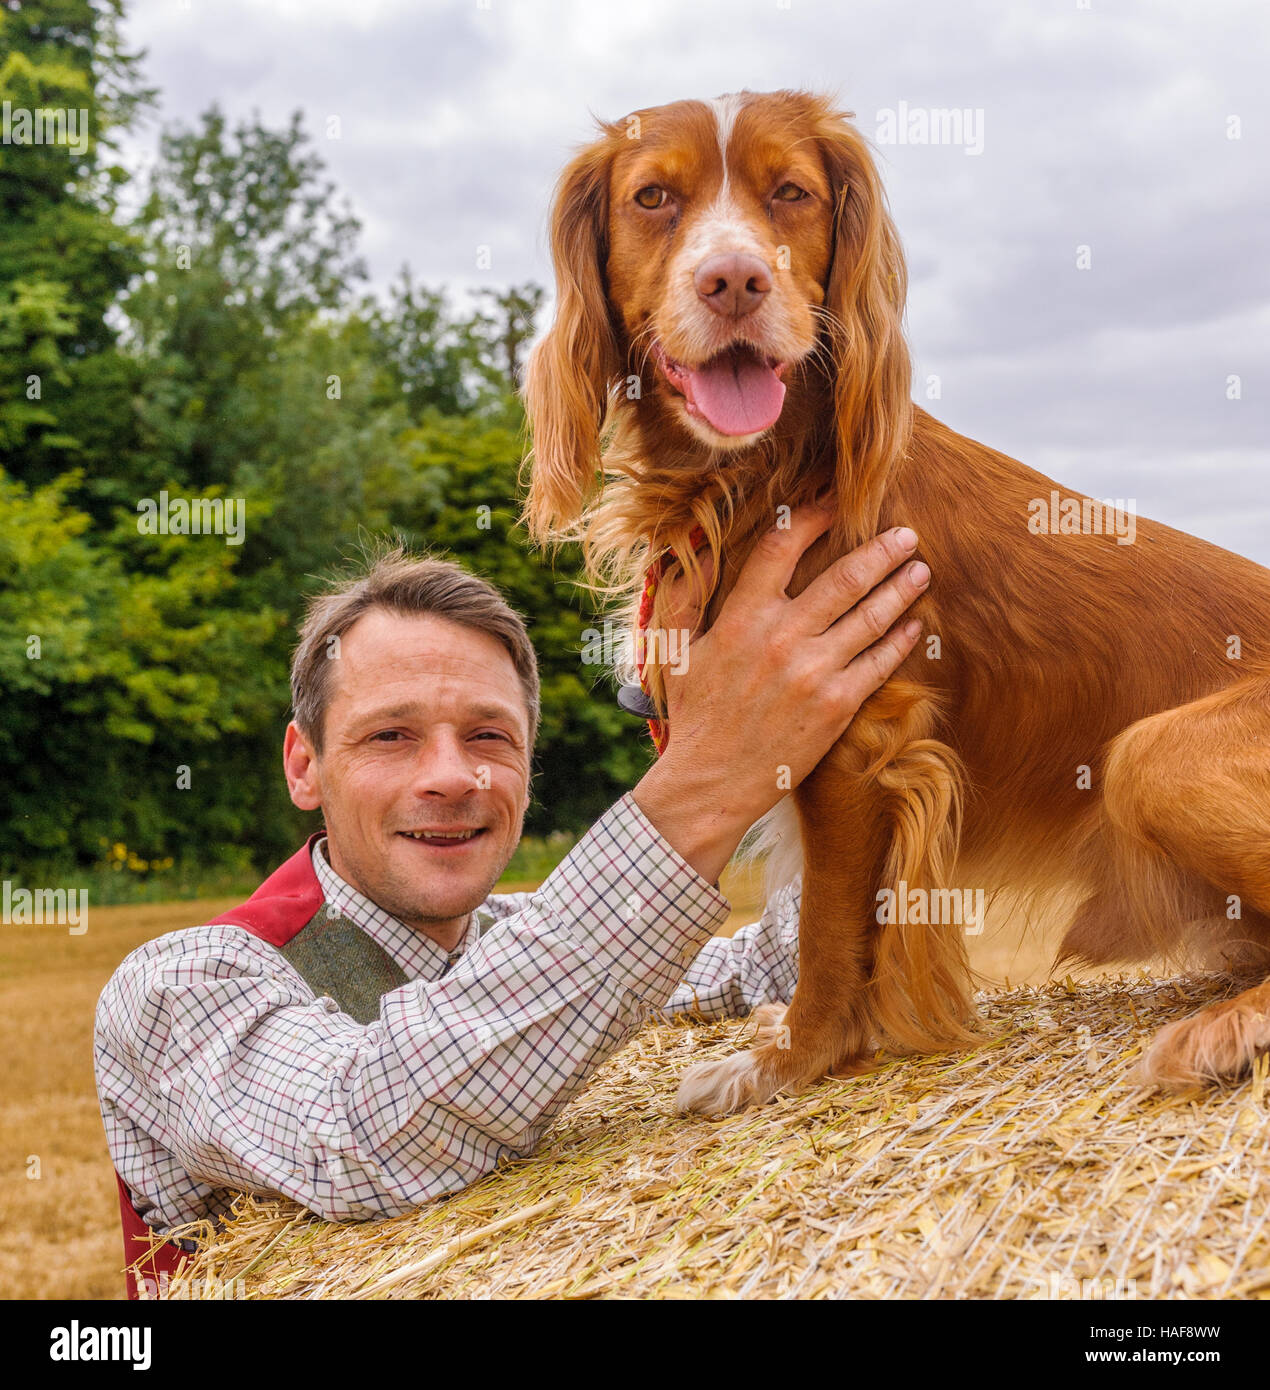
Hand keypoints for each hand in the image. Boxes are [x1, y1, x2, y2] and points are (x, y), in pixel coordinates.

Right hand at [632, 502, 927, 883]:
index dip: (811, 517)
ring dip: (901, 588)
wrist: (710, 784)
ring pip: (870, 616)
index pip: (781, 547)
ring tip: (920, 570)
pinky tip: (914, 624)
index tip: (834, 503)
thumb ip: (685, 594)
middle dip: (881, 550)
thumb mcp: (674, 650)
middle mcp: (781, 638)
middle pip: (844, 577)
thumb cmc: (693, 716)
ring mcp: (813, 672)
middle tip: (907, 534)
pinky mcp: (837, 706)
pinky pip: (879, 663)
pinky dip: (900, 639)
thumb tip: (701, 547)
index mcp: (741, 618)